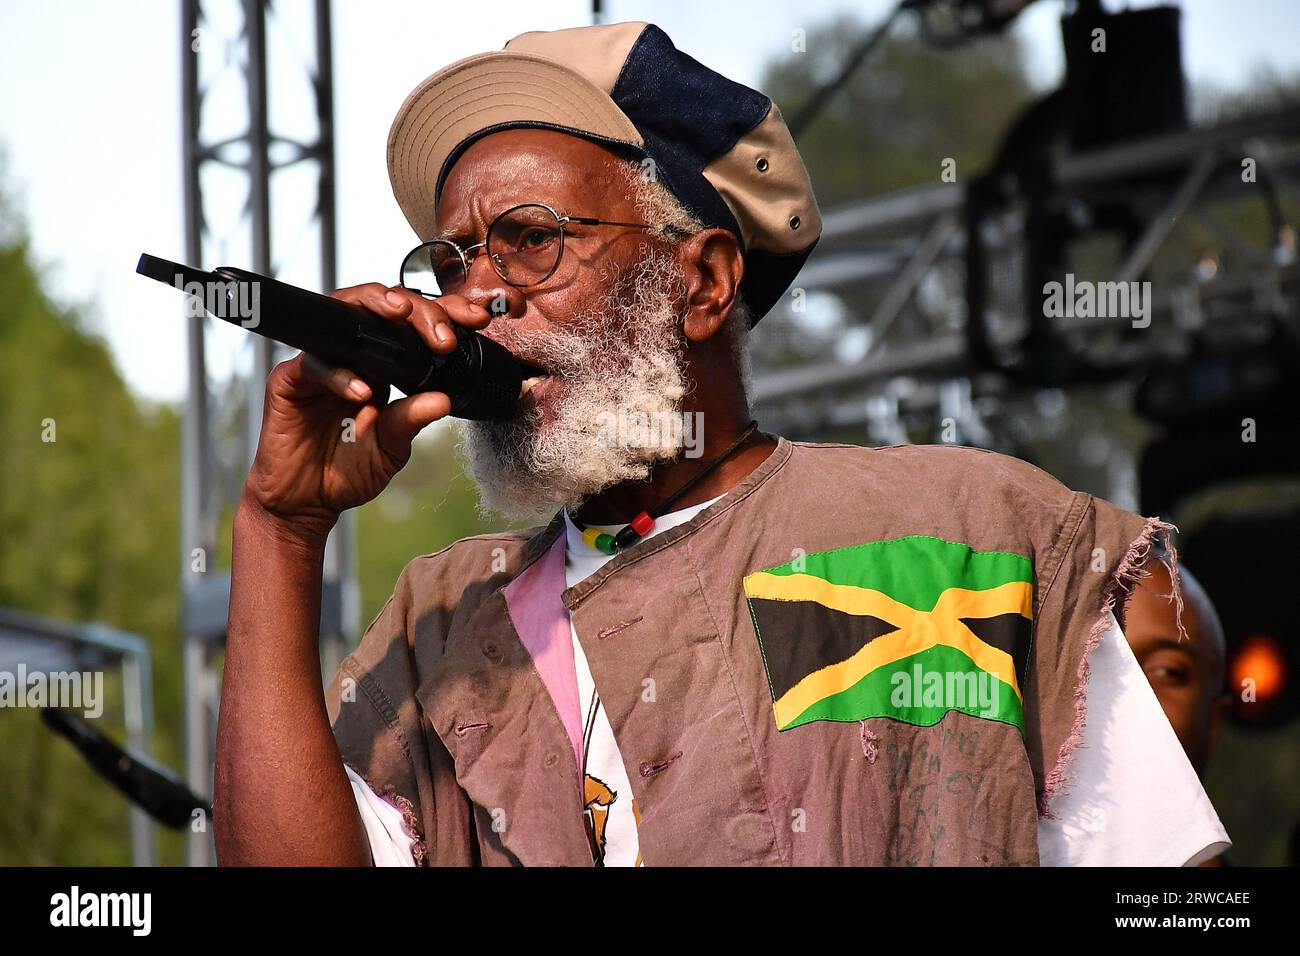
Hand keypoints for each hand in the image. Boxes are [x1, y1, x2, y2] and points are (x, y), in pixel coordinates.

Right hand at [241, 283, 492, 538]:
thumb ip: (412, 421)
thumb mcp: (392, 449)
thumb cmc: (347, 471)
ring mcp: (321, 363)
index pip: (415, 326)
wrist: (306, 502)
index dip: (446, 314)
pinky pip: (314, 363)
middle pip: (382, 306)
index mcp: (383, 366)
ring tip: (402, 317)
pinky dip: (340, 374)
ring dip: (375, 309)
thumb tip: (444, 399)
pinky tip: (362, 392)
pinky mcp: (289, 380)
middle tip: (442, 332)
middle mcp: (353, 356)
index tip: (477, 319)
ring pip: (344, 312)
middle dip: (417, 308)